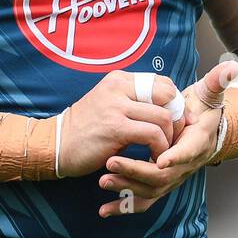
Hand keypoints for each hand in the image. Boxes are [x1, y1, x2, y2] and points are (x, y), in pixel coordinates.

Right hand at [56, 70, 181, 178]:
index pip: (162, 82)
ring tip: (164, 150)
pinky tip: (154, 157)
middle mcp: (118, 87)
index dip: (175, 103)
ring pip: (163, 117)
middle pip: (167, 96)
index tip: (176, 121)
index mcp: (119, 79)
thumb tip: (168, 109)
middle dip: (178, 118)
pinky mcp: (116, 128)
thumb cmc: (87, 128)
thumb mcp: (110, 104)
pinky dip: (160, 148)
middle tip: (175, 137)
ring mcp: (116, 106)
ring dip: (170, 138)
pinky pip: (152, 135)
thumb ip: (134, 101)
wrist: (59, 143)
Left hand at [97, 60, 237, 217]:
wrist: (201, 128)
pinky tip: (103, 211)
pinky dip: (124, 207)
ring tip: (103, 179)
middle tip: (112, 161)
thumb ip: (218, 80)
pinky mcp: (159, 183)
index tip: (159, 159)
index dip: (175, 156)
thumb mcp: (210, 93)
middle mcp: (185, 164)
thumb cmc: (201, 109)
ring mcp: (173, 176)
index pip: (188, 152)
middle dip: (137, 169)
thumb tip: (230, 66)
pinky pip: (142, 200)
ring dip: (126, 187)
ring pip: (151, 189)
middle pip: (163, 175)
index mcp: (197, 142)